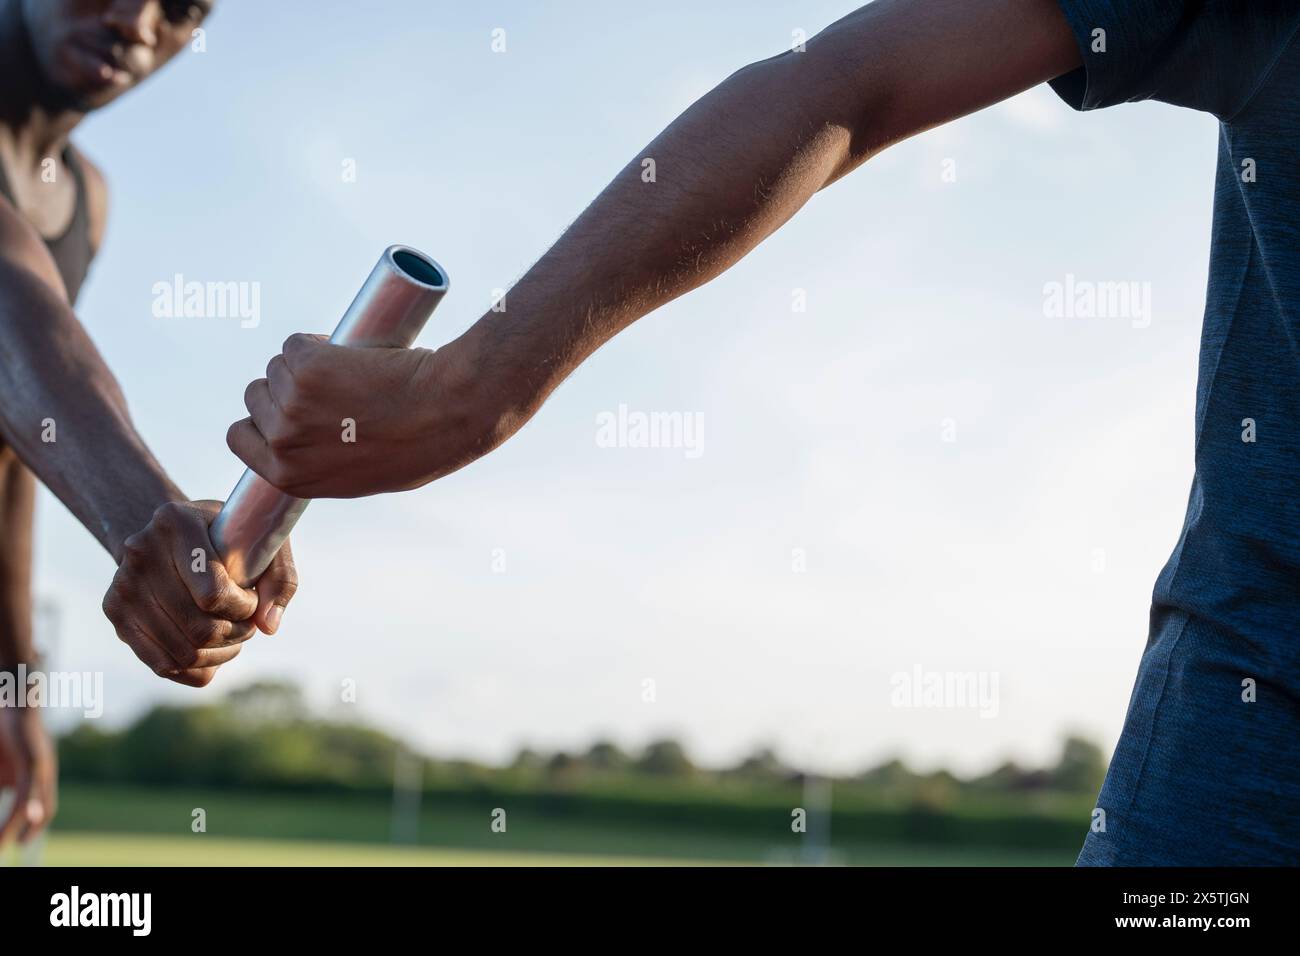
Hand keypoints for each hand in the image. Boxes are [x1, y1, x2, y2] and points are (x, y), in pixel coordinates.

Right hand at [0, 704, 55, 846]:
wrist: (16, 699)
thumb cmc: (6, 733)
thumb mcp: (5, 766)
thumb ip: (5, 782)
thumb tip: (6, 796)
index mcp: (41, 774)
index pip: (45, 807)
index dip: (35, 828)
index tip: (21, 843)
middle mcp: (46, 772)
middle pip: (44, 810)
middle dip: (29, 832)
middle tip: (10, 848)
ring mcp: (42, 765)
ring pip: (32, 805)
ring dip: (15, 826)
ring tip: (2, 844)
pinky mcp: (33, 758)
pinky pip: (28, 788)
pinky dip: (26, 805)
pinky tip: (24, 816)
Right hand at [101, 500, 298, 686]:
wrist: (173, 535)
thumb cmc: (228, 538)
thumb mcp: (261, 541)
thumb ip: (279, 579)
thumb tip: (268, 627)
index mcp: (175, 522)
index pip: (213, 593)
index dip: (244, 608)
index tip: (252, 598)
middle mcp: (139, 551)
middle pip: (198, 628)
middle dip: (236, 633)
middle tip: (247, 621)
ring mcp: (122, 586)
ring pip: (184, 654)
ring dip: (221, 652)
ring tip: (233, 633)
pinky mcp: (115, 614)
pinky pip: (164, 666)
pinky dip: (199, 667)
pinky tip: (213, 648)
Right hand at [227, 333, 504, 497]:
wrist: (448, 411)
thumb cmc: (418, 445)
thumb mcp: (361, 475)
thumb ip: (322, 463)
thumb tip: (303, 445)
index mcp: (289, 476)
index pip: (240, 437)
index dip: (261, 418)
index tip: (288, 409)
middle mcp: (283, 442)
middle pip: (256, 396)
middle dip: (287, 387)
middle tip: (334, 390)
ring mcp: (292, 403)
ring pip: (278, 365)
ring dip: (306, 363)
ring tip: (352, 376)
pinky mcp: (308, 367)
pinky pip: (297, 343)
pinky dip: (319, 343)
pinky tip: (353, 356)